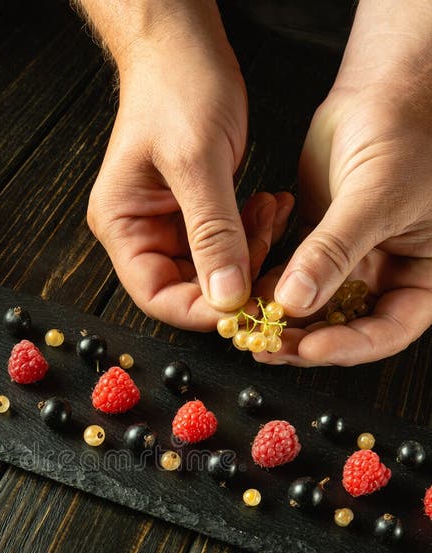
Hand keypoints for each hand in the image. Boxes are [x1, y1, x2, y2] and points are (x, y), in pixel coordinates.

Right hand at [87, 36, 293, 329]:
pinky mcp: (199, 210)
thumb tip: (226, 296)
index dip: (199, 309)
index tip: (242, 305)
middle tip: (270, 255)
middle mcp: (143, 232)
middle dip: (233, 278)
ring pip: (216, 267)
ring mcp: (171, 223)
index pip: (156, 295)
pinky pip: (230, 241)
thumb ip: (211, 233)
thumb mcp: (196, 161)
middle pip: (188, 288)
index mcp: (123, 226)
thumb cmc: (175, 87)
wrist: (184, 43)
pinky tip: (271, 206)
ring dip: (251, 251)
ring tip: (272, 214)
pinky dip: (255, 231)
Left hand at [253, 7, 431, 365]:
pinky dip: (271, 288)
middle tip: (268, 344)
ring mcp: (352, 264)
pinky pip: (293, 279)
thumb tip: (295, 300)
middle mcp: (388, 277)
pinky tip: (250, 292)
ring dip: (282, 319)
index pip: (387, 331)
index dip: (348, 346)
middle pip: (346, 328)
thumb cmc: (406, 133)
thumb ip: (334, 252)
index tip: (309, 349)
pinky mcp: (319, 246)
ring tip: (252, 324)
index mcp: (421, 278)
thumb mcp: (376, 197)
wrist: (384, 89)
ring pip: (315, 308)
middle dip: (305, 339)